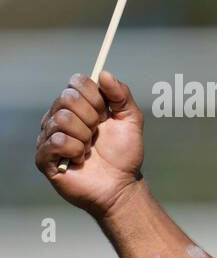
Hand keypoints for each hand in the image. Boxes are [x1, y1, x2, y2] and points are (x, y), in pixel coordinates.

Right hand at [34, 72, 145, 218]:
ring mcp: (49, 136)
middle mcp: (59, 117)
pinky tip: (80, 159)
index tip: (105, 113)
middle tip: (97, 133)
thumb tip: (104, 73)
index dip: (94, 96)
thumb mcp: (131, 120)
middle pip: (66, 98)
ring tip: (89, 148)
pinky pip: (55, 140)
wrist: (121, 185)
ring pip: (61, 119)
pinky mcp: (44, 157)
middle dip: (91, 117)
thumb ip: (121, 95)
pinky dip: (74, 150)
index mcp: (79, 105)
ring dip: (84, 136)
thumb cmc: (125, 154)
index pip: (76, 82)